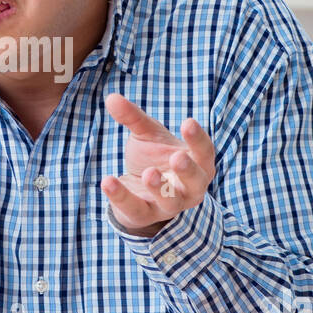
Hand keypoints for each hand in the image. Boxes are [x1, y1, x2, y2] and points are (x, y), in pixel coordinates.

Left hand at [100, 93, 216, 237]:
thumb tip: (111, 97)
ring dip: (159, 188)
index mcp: (197, 163)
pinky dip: (121, 196)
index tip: (188, 122)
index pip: (204, 152)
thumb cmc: (152, 158)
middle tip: (177, 157)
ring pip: (170, 201)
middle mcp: (189, 187)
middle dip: (187, 170)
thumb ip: (133, 117)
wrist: (137, 190)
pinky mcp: (145, 215)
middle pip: (195, 181)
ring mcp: (169, 205)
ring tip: (149, 173)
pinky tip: (108, 180)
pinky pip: (136, 208)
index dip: (198, 139)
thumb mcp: (146, 135)